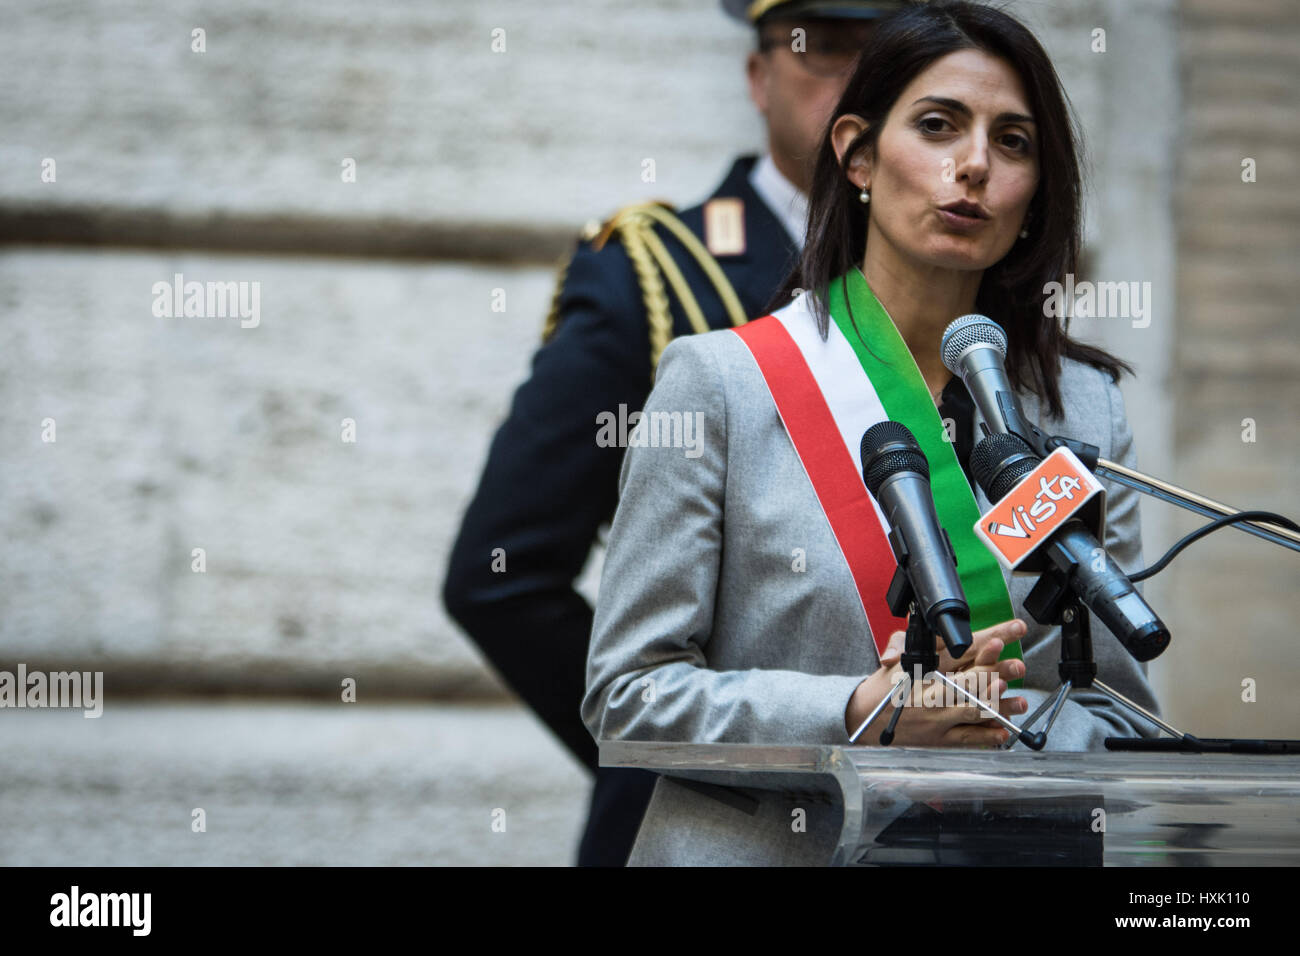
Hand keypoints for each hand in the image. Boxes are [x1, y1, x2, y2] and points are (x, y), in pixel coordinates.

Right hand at [844, 618, 1029, 747]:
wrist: (863, 717)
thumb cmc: (884, 686)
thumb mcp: (893, 658)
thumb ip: (901, 641)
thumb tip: (911, 626)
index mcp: (925, 668)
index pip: (959, 652)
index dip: (982, 645)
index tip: (1002, 637)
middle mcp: (933, 692)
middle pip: (970, 680)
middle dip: (995, 672)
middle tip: (1016, 667)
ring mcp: (937, 717)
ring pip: (972, 710)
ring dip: (997, 705)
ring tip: (1018, 701)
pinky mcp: (939, 738)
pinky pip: (967, 737)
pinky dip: (987, 736)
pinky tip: (1004, 732)